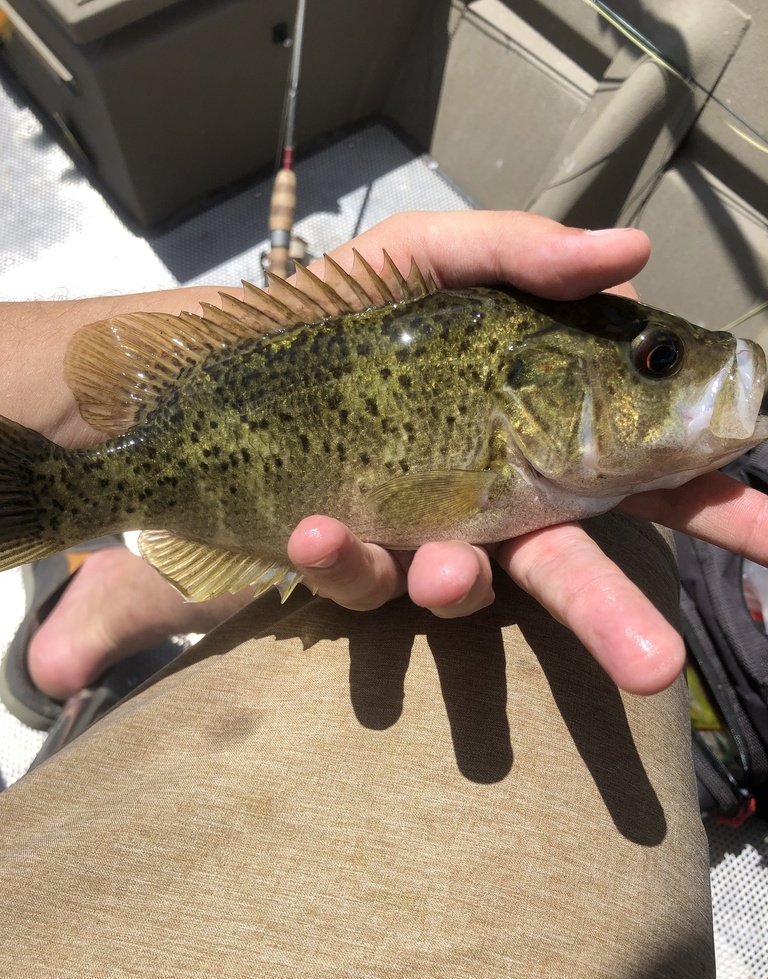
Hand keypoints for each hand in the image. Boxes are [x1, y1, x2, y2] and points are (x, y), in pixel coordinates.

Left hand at [286, 211, 767, 694]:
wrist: (221, 359)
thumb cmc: (340, 308)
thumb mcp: (426, 257)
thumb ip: (520, 254)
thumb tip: (635, 251)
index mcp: (532, 433)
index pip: (642, 473)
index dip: (710, 499)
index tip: (767, 535)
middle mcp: (488, 499)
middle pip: (572, 567)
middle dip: (616, 617)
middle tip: (657, 666)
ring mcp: (415, 534)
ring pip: (461, 589)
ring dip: (458, 587)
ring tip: (444, 568)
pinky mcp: (345, 557)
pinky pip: (353, 576)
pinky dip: (343, 558)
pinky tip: (320, 528)